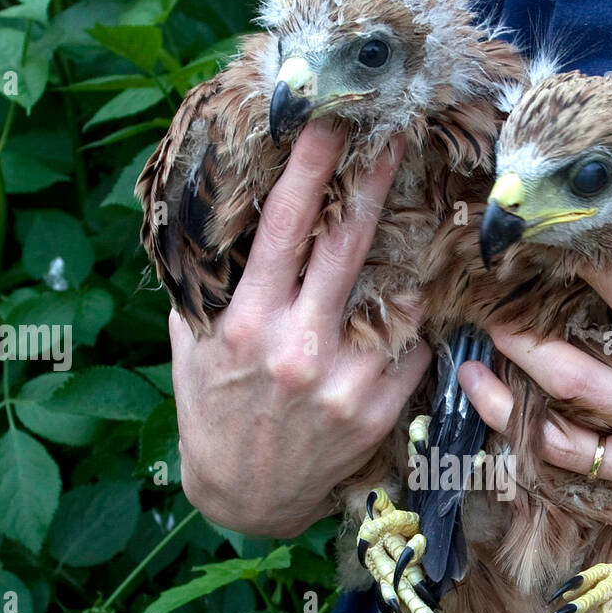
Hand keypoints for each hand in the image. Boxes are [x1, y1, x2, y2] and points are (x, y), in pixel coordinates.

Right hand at [170, 123, 430, 536]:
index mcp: (248, 323)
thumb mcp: (196, 343)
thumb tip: (239, 213)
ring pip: (393, 297)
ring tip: (415, 227)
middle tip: (397, 136)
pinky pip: (410, 348)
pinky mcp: (376, 412)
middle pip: (348, 246)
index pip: (285, 227)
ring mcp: (344, 382)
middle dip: (374, 183)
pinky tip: (399, 311)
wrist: (243, 494)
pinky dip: (407, 324)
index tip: (331, 117)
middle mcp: (298, 348)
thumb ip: (217, 285)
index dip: (311, 165)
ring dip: (403, 257)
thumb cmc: (214, 408)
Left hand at [457, 269, 611, 612]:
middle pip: (572, 378)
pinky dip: (544, 465)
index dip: (593, 272)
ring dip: (506, 410)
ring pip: (557, 444)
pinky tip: (518, 440)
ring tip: (474, 382)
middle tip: (489, 320)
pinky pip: (580, 493)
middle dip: (520, 343)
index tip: (554, 245)